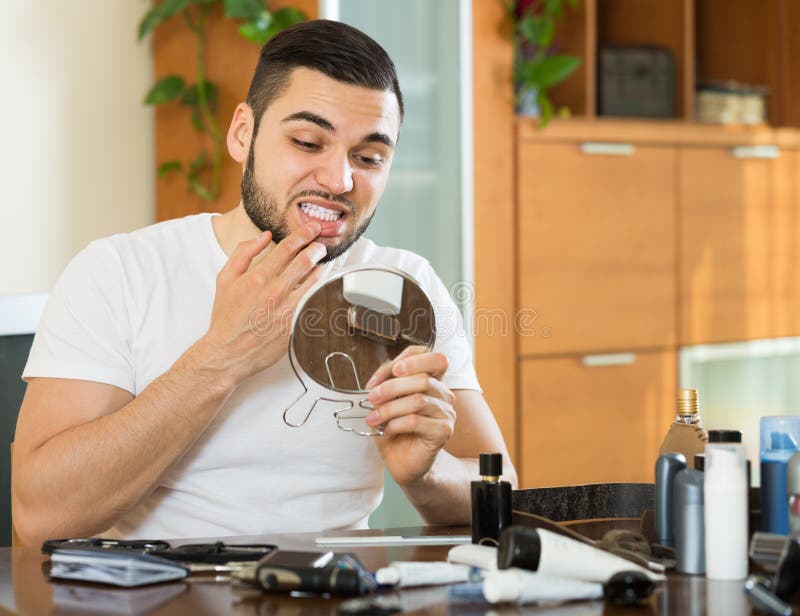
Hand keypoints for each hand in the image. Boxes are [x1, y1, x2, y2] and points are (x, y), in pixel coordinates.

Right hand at [194, 222, 325, 382]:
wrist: (228, 352)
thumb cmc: (226, 316)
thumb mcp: (225, 279)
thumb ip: (243, 253)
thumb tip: (263, 236)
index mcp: (259, 276)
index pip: (288, 247)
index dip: (303, 234)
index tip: (312, 228)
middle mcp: (276, 290)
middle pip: (306, 260)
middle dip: (317, 247)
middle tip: (321, 243)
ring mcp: (289, 308)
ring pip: (315, 280)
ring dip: (322, 267)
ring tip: (324, 262)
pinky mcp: (297, 324)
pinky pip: (315, 301)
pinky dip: (321, 289)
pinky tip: (323, 284)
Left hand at [365, 346, 455, 486]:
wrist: (402, 461)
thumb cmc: (395, 429)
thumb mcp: (387, 401)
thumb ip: (387, 384)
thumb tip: (377, 380)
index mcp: (433, 381)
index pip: (434, 358)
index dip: (413, 359)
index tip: (393, 370)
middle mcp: (444, 394)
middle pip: (423, 379)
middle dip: (391, 387)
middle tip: (372, 397)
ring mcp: (446, 413)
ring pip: (418, 400)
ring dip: (389, 409)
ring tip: (374, 418)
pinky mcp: (443, 431)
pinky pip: (417, 421)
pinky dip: (396, 424)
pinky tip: (387, 430)